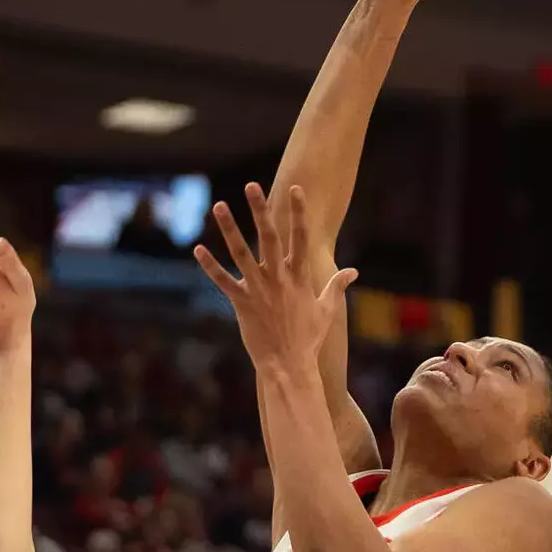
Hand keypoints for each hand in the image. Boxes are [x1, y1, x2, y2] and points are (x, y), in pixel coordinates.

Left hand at [194, 184, 357, 369]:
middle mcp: (279, 278)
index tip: (295, 189)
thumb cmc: (310, 339)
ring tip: (218, 205)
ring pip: (241, 253)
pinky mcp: (241, 303)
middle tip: (252, 185)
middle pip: (268, 236)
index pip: (301, 237)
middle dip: (260, 209)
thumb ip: (337, 286)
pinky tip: (198, 249)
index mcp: (300, 277)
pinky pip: (222, 280)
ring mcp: (259, 289)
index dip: (298, 212)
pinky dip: (210, 265)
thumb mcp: (327, 310)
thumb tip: (354, 271)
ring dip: (229, 228)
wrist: (290, 365)